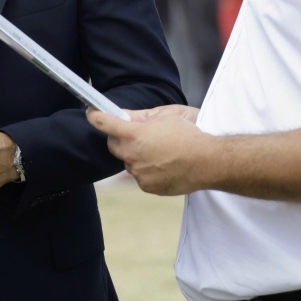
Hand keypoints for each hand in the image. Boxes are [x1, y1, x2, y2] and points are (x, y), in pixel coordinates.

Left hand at [86, 107, 207, 194]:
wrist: (209, 161)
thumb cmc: (190, 135)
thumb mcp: (166, 116)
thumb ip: (140, 117)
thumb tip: (124, 117)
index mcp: (134, 135)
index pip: (104, 124)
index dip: (95, 116)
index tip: (91, 113)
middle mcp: (132, 155)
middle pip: (113, 145)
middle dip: (120, 138)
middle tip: (136, 134)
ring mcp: (138, 173)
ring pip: (128, 161)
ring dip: (136, 155)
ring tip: (160, 151)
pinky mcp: (147, 186)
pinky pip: (140, 175)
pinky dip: (147, 170)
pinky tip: (164, 164)